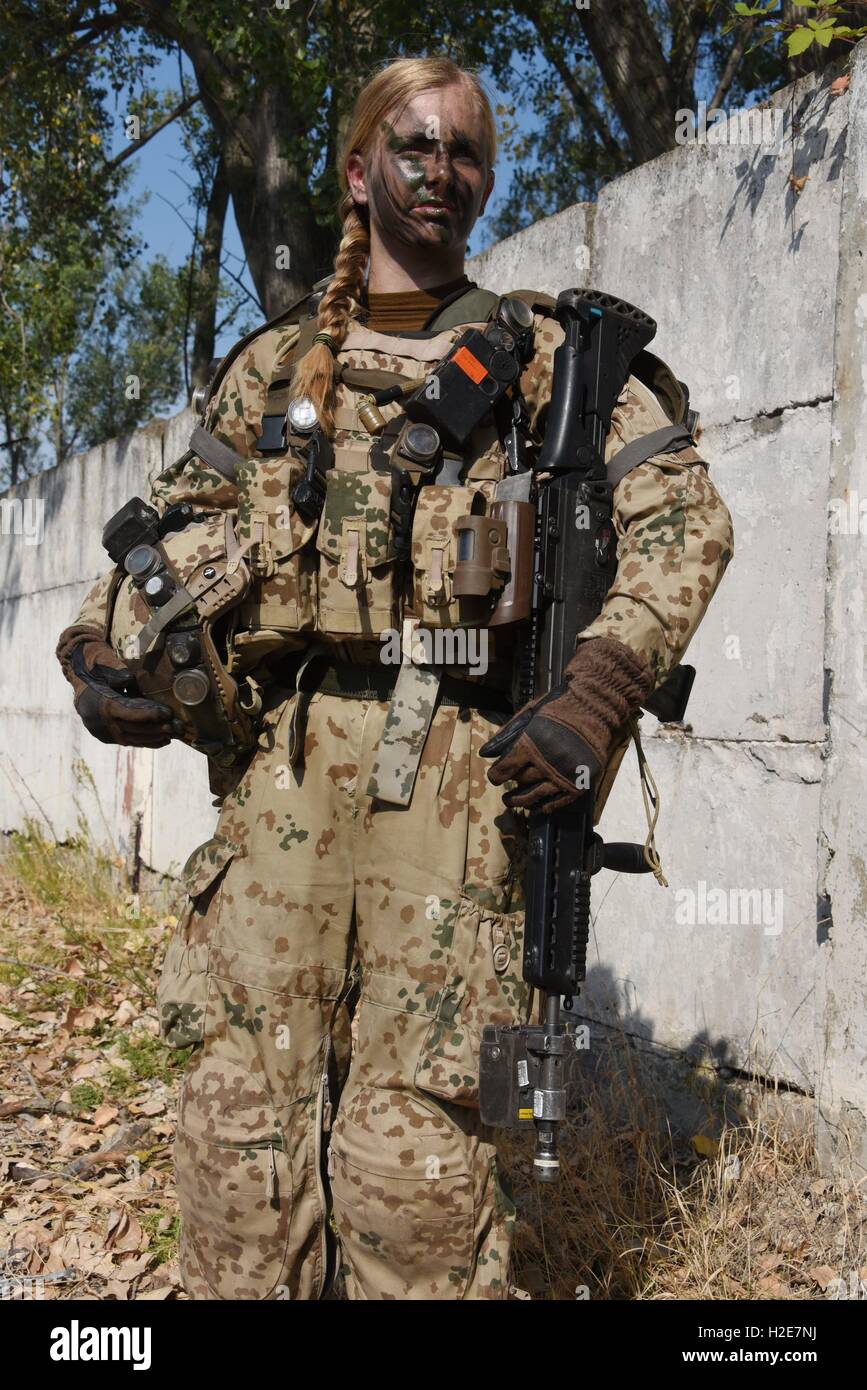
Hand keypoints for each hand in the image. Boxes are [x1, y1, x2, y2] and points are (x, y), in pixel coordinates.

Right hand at [57, 625, 177, 747]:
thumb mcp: (103, 665)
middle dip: (154, 729)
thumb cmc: (97, 672)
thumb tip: (129, 680)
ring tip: (172, 735)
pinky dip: (144, 742)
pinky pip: (127, 742)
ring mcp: (103, 732)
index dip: (147, 715)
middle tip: (174, 727)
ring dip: (152, 738)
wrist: (81, 684)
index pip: (127, 713)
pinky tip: (161, 741)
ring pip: (130, 739)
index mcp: (101, 704)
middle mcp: (101, 722)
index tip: (166, 714)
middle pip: (131, 729)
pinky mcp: (106, 737)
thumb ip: (116, 672)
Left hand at [479, 637, 653, 815]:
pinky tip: (538, 807)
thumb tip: (485, 754)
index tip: (495, 777)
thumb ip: (506, 734)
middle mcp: (546, 763)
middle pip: (521, 781)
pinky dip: (546, 807)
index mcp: (531, 745)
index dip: (496, 776)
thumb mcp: (528, 714)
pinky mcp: (580, 782)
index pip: (505, 769)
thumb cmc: (558, 709)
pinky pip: (558, 802)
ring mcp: (564, 775)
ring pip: (536, 796)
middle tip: (508, 786)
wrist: (595, 709)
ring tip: (514, 801)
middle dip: (511, 784)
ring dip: (522, 801)